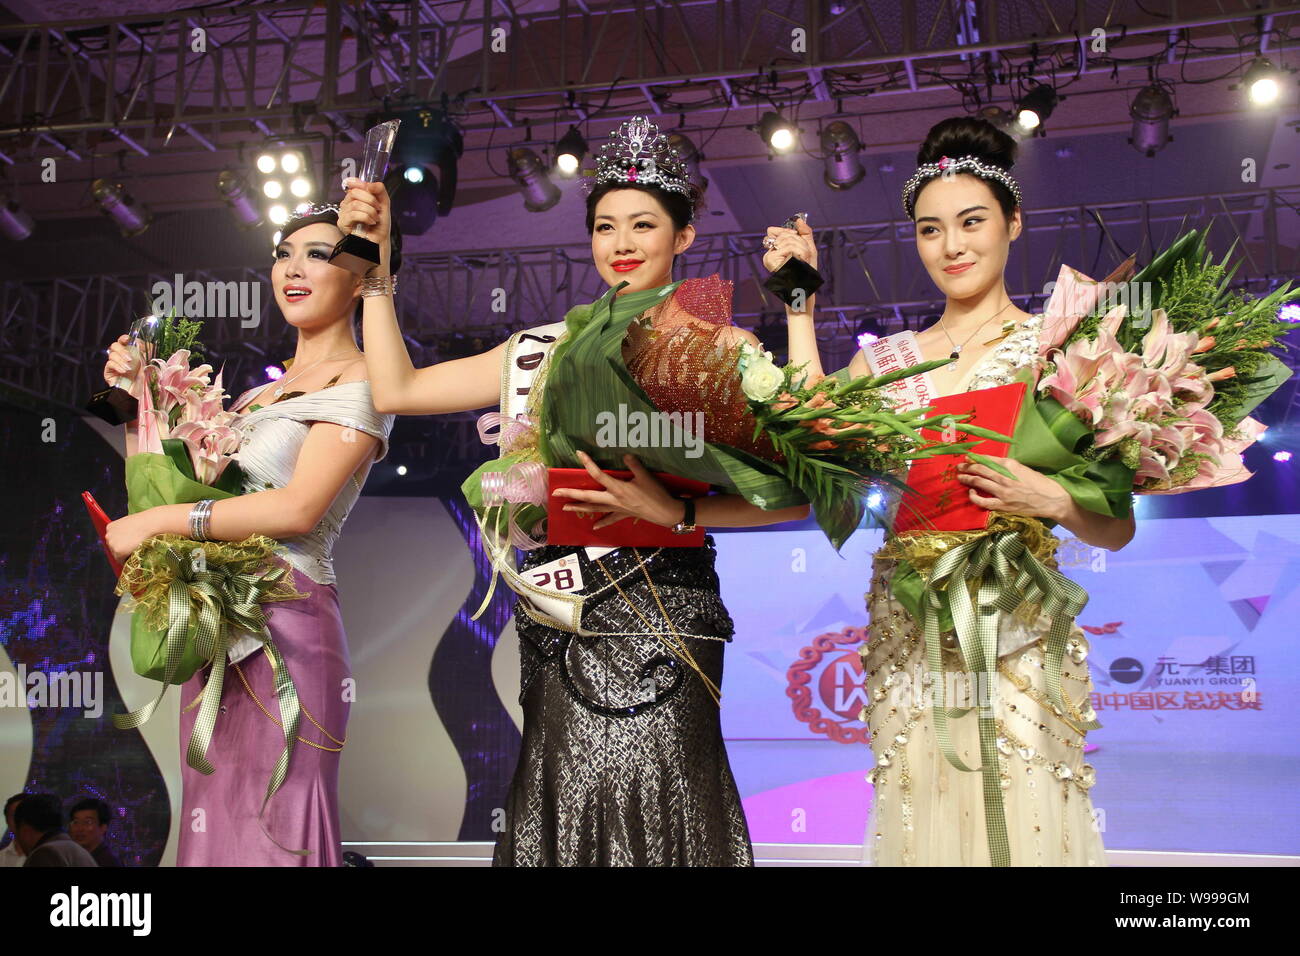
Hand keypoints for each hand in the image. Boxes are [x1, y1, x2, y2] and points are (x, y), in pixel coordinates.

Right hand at [102, 334, 146, 397]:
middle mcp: (119, 357)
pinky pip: (110, 364)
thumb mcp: (144, 365)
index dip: (124, 338)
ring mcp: (113, 364)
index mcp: (128, 353)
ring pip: (112, 354)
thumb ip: (143, 354)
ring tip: (129, 369)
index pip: (122, 342)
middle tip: (130, 359)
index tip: (128, 339)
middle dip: (123, 350)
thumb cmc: (139, 380)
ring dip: (122, 360)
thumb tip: (142, 344)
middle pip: (114, 346)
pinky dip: (118, 366)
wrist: (134, 394)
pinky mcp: (108, 371)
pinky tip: (124, 371)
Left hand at [105, 510, 160, 564]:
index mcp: (110, 527)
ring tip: (136, 550)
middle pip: (113, 548)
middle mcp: (108, 536)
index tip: (130, 543)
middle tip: (134, 547)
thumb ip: (124, 532)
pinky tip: (135, 553)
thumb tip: (127, 539)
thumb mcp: (130, 524)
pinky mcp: (118, 552)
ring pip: (117, 555)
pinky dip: (128, 559)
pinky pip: (121, 560)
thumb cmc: (145, 523)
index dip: (123, 543)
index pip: (114, 540)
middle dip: (123, 549)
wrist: (150, 524)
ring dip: (125, 555)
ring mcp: (111, 544)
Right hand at [339, 178, 391, 273]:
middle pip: (354, 192)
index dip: (360, 184)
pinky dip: (366, 217)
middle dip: (370, 200)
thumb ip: (379, 190)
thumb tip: (369, 184)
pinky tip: (370, 223)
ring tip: (375, 218)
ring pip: (354, 204)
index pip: (352, 185)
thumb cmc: (380, 226)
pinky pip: (353, 214)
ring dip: (370, 211)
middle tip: (378, 209)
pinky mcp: (342, 223)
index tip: (370, 188)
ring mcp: (343, 214)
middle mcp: (347, 205)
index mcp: (355, 199)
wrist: (380, 242)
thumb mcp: (384, 204)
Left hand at [551, 451, 684, 529]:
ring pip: (594, 508)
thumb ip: (634, 464)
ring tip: (565, 507)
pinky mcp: (623, 514)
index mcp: (618, 488)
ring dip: (579, 508)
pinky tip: (594, 525)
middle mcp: (613, 499)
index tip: (578, 454)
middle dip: (571, 495)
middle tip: (555, 493)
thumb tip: (624, 455)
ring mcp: (617, 509)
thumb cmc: (656, 494)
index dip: (588, 463)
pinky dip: (602, 522)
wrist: (666, 512)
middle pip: (588, 497)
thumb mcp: (646, 476)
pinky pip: (610, 519)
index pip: (598, 474)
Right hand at [762, 217, 816, 273]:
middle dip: (800, 242)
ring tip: (803, 260)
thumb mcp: (809, 248)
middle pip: (784, 234)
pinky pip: (788, 247)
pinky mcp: (771, 261)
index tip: (797, 239)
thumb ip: (805, 233)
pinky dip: (800, 253)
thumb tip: (798, 220)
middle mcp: (769, 253)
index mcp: (775, 249)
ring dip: (802, 248)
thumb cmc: (807, 271)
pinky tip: (800, 262)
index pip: (773, 231)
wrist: (806, 287)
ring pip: (788, 240)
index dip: (788, 232)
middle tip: (804, 255)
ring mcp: (769, 257)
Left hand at [957, 456, 1068, 520]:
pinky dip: (974, 497)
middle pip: (980, 470)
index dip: (975, 458)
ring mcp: (1002, 492)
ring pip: (979, 483)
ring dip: (967, 479)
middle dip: (967, 467)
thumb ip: (1008, 467)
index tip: (967, 457)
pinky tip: (971, 493)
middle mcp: (1004, 477)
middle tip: (959, 466)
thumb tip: (992, 465)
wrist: (1052, 499)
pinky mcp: (1003, 505)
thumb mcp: (1024, 468)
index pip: (987, 460)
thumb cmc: (1040, 483)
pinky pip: (983, 501)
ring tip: (960, 477)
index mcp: (1010, 465)